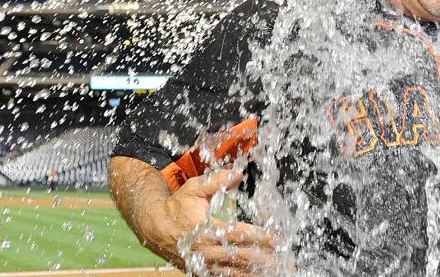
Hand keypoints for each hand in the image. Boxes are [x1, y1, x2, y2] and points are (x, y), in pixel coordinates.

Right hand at [149, 169, 277, 275]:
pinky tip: (255, 276)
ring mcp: (204, 263)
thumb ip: (217, 181)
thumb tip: (237, 172)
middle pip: (239, 256)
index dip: (257, 237)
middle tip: (284, 259)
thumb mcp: (195, 188)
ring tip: (276, 271)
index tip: (275, 238)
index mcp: (206, 229)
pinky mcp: (202, 271)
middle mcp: (206, 249)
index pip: (237, 234)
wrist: (156, 227)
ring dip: (255, 271)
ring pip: (234, 271)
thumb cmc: (178, 206)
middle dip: (263, 258)